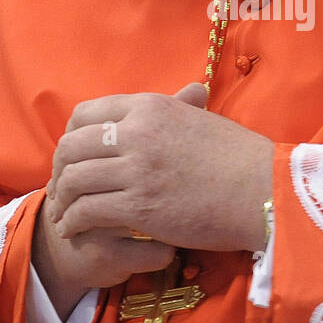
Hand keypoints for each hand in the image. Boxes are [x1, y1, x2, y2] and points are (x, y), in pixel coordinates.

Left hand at [34, 83, 273, 317]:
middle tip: (60, 189)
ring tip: (61, 215)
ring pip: (74, 180)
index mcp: (150, 106)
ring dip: (61, 200)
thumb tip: (191, 92)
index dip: (71, 137)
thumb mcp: (206, 119)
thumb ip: (184, 107)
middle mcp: (136, 132)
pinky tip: (73, 231)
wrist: (263, 190)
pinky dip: (73, 222)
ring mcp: (135, 170)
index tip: (72, 157)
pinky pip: (87, 211)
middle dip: (59, 170)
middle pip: (72, 146)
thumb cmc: (241, 157)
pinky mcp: (138, 207)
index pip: (86, 113)